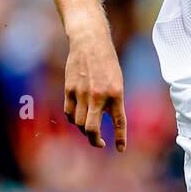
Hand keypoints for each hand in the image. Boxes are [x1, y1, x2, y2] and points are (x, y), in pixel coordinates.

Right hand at [63, 32, 126, 150]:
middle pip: (91, 129)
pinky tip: (78, 119)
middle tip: (99, 143)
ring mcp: (82, 93)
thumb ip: (113, 102)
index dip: (120, 138)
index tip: (120, 149)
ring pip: (79, 123)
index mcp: (116, 93)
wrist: (90, 42)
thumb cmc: (107, 63)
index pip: (119, 122)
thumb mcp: (117, 81)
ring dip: (84, 130)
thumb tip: (105, 121)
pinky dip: (73, 120)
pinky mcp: (69, 89)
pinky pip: (69, 113)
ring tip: (90, 129)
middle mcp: (98, 96)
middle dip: (95, 141)